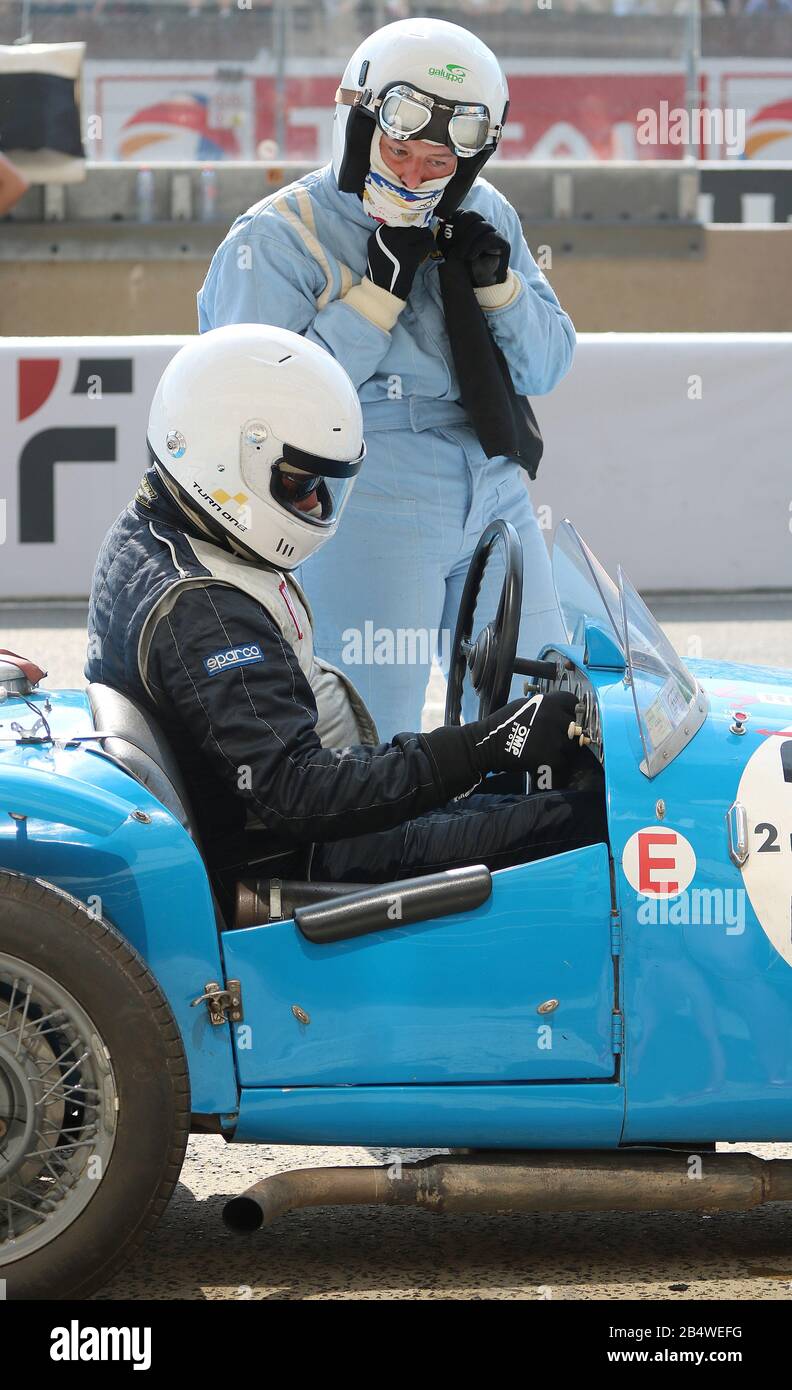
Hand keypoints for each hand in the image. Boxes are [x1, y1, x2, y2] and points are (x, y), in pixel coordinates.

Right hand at [365, 223, 435, 300]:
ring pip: (421, 232)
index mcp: (379, 234)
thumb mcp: (381, 250)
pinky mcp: (409, 254)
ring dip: (426, 238)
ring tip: (426, 245)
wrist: (382, 292)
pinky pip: (426, 244)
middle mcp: (387, 236)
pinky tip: (428, 252)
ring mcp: (398, 244)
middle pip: (411, 224)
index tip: (414, 233)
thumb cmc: (383, 273)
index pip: (399, 220)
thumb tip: (410, 229)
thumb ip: (390, 238)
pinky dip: (429, 247)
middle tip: (423, 239)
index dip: (409, 226)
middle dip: (419, 232)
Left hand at [439, 210, 509, 288]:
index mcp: (470, 225)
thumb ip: (446, 236)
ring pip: (480, 226)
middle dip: (459, 228)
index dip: (453, 220)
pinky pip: (490, 237)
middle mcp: (482, 226)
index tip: (445, 233)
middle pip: (471, 215)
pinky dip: (477, 246)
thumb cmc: (464, 267)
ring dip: (467, 241)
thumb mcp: (449, 250)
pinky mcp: (502, 243)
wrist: (478, 285)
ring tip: (461, 256)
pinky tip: (470, 257)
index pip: (462, 212)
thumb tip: (441, 222)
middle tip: (452, 244)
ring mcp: (494, 233)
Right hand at [464, 691, 579, 784]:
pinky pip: (561, 762)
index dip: (571, 711)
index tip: (566, 719)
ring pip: (570, 747)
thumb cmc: (503, 724)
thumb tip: (562, 713)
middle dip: (567, 734)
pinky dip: (553, 764)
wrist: (486, 744)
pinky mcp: (550, 757)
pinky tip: (541, 761)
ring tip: (546, 752)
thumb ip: (545, 707)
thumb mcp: (524, 705)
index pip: (572, 702)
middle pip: (575, 727)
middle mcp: (553, 717)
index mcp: (547, 702)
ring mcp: (553, 738)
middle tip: (554, 740)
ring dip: (561, 751)